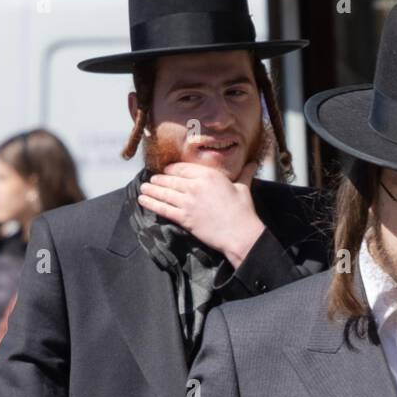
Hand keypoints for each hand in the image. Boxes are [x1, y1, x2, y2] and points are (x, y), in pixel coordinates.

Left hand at [139, 160, 265, 266]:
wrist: (240, 233)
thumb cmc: (243, 211)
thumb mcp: (243, 187)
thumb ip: (244, 174)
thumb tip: (253, 163)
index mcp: (208, 175)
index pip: (183, 168)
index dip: (172, 170)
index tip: (166, 171)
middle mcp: (195, 186)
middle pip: (171, 180)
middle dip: (159, 179)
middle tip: (150, 180)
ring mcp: (188, 202)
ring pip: (164, 193)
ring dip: (151, 190)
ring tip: (143, 189)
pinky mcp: (185, 218)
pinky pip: (163, 208)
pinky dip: (152, 203)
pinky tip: (143, 200)